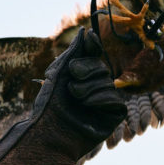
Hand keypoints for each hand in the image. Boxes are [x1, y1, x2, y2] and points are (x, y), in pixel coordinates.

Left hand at [0, 29, 124, 164]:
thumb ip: (75, 52)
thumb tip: (86, 31)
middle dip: (84, 70)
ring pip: (107, 81)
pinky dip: (99, 98)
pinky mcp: (113, 116)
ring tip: (75, 99)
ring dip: (87, 88)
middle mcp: (94, 87)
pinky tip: (87, 106)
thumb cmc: (49, 105)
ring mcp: (105, 101)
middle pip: (101, 65)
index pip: (94, 54)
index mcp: (81, 76)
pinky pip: (114, 97)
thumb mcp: (60, 73)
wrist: (49, 133)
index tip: (89, 38)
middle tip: (70, 83)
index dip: (92, 46)